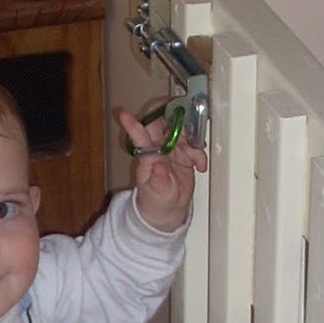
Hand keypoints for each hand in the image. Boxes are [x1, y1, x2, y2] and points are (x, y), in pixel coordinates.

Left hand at [118, 104, 207, 232]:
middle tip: (185, 115)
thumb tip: (159, 166)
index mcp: (146, 154)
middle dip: (173, 113)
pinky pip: (194, 145)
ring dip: (192, 136)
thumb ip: (159, 180)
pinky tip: (200, 166)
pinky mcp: (185, 153)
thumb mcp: (157, 193)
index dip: (132, 125)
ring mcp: (172, 148)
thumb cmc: (155, 200)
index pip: (138, 136)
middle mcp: (158, 146)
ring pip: (182, 129)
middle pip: (162, 121)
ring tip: (195, 155)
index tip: (124, 115)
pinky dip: (200, 153)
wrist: (168, 209)